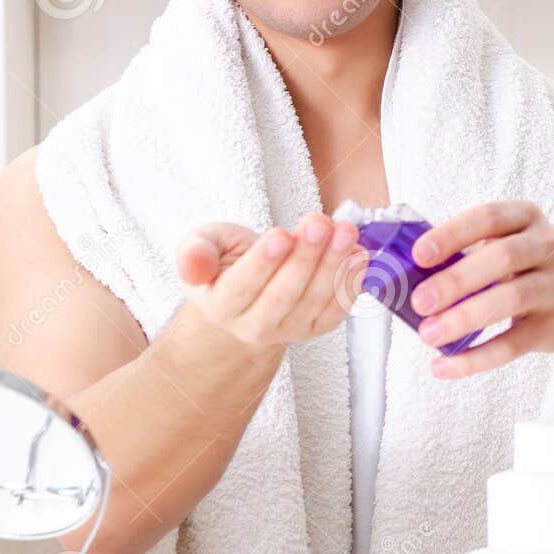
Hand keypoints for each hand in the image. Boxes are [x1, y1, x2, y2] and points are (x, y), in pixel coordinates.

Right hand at [175, 213, 366, 351]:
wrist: (248, 290)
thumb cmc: (225, 262)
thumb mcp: (202, 245)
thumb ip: (195, 251)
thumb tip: (193, 264)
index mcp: (220, 306)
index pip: (242, 288)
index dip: (263, 262)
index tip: (282, 235)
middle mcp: (253, 326)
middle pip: (284, 294)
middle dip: (305, 257)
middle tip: (320, 223)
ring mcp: (288, 329)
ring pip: (314, 301)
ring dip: (334, 264)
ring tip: (345, 231)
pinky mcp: (315, 327)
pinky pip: (336, 310)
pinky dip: (351, 283)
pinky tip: (360, 255)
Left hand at [407, 199, 553, 378]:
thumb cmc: (525, 269)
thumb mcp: (505, 244)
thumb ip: (463, 251)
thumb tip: (402, 272)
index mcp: (525, 217)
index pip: (488, 218)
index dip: (453, 234)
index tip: (418, 254)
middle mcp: (547, 245)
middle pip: (502, 258)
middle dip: (456, 280)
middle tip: (418, 301)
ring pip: (511, 299)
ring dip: (465, 318)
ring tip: (428, 334)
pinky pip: (514, 344)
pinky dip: (476, 358)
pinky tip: (444, 366)